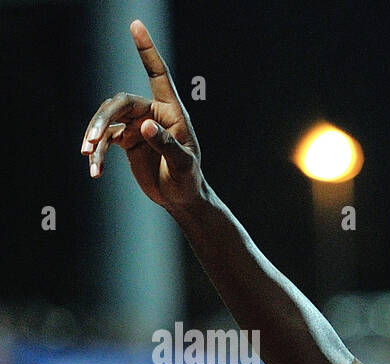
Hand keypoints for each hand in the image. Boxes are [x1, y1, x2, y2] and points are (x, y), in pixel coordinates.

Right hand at [81, 20, 203, 212]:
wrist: (181, 199)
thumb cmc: (188, 180)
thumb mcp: (183, 165)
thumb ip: (167, 145)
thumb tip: (145, 126)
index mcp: (171, 111)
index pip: (158, 75)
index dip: (146, 50)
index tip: (135, 25)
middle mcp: (152, 113)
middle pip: (119, 103)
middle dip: (103, 119)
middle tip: (93, 139)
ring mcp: (137, 126)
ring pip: (107, 120)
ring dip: (95, 136)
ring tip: (87, 155)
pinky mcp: (126, 140)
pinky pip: (104, 140)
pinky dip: (97, 154)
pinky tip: (94, 171)